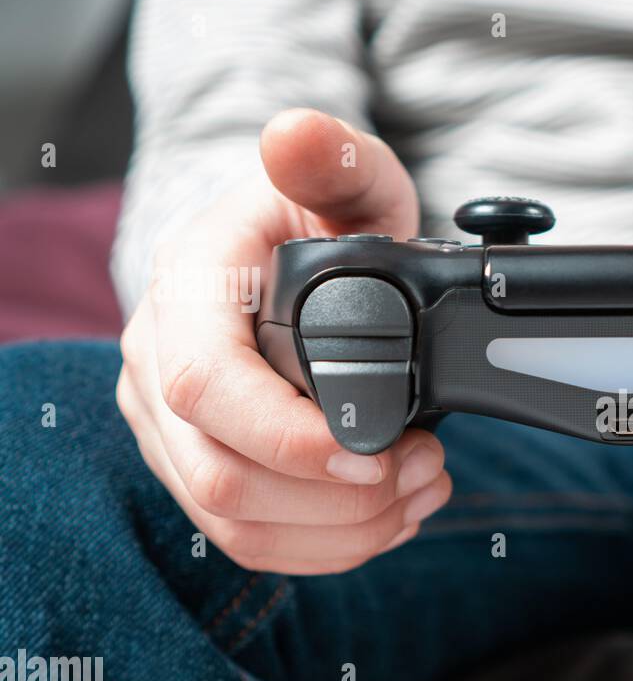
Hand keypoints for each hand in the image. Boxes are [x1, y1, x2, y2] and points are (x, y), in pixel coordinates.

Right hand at [117, 109, 450, 574]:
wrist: (269, 259)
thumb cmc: (307, 219)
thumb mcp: (338, 179)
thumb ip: (332, 161)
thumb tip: (297, 135)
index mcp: (184, 296)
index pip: (208, 389)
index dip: (291, 439)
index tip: (379, 455)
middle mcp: (159, 370)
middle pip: (224, 480)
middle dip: (338, 500)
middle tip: (425, 470)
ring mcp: (172, 431)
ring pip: (239, 525)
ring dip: (346, 530)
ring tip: (423, 490)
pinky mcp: (200, 471)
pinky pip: (252, 540)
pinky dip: (331, 545)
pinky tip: (394, 514)